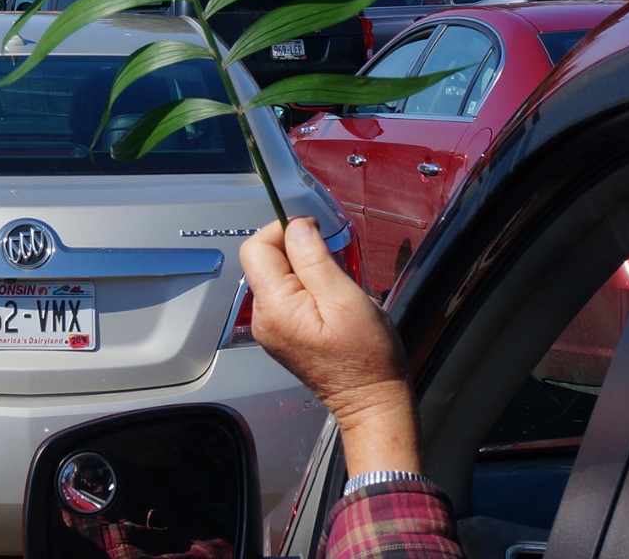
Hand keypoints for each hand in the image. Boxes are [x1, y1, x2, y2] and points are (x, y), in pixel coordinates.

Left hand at [241, 217, 418, 474]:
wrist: (372, 402)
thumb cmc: (367, 356)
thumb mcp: (345, 298)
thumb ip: (315, 259)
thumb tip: (296, 226)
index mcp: (274, 307)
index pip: (256, 248)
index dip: (282, 230)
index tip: (315, 232)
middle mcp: (262, 318)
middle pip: (262, 261)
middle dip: (295, 250)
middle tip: (332, 263)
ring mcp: (269, 328)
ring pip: (275, 276)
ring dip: (302, 269)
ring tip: (334, 286)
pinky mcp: (281, 334)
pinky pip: (284, 295)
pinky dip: (304, 286)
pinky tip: (328, 301)